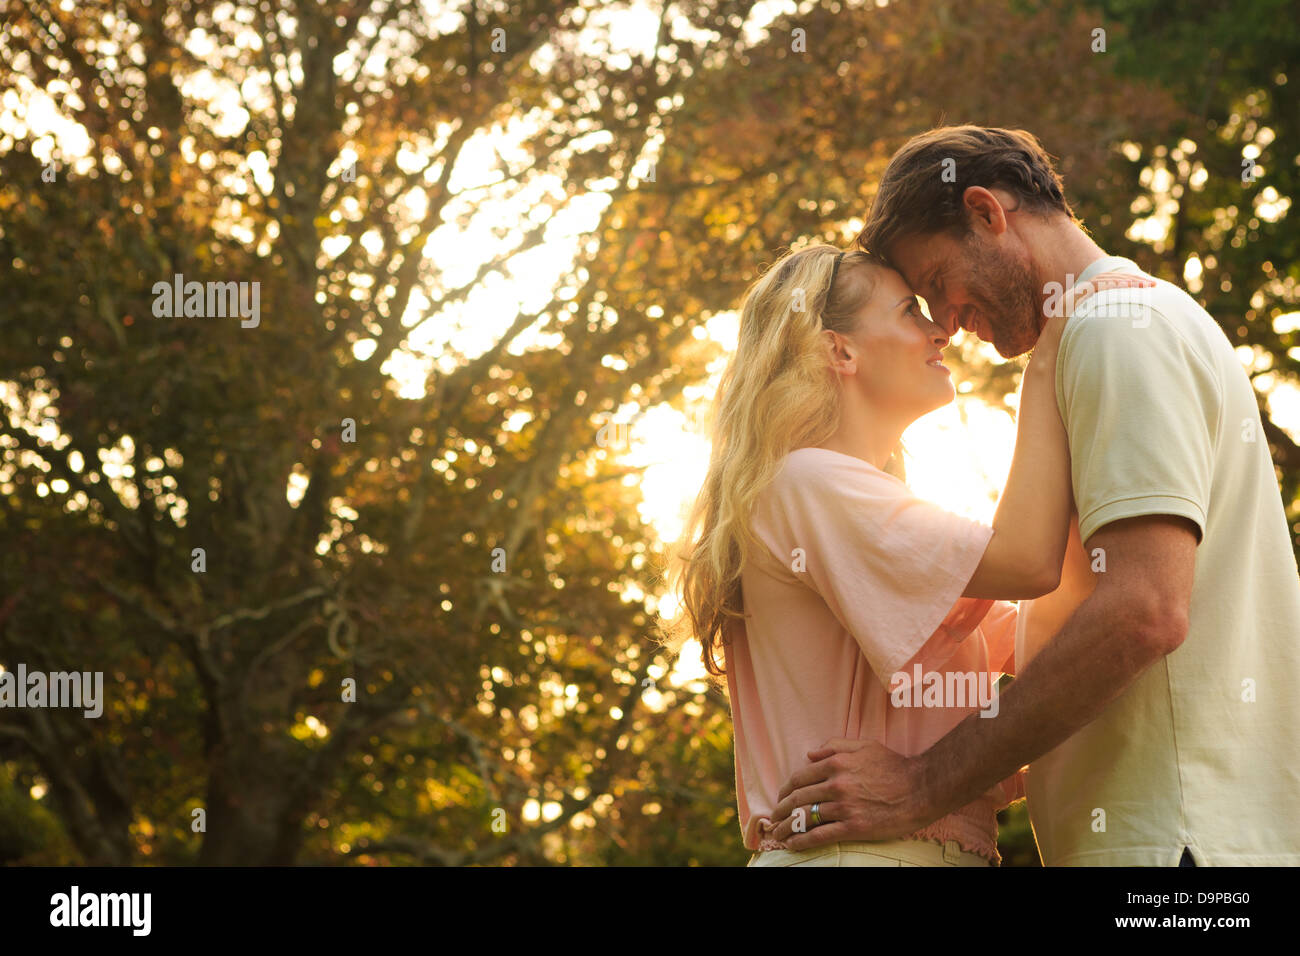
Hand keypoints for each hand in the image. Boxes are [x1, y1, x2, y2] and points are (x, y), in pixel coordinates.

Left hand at [765, 738, 933, 850]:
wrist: (921, 788)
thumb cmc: (894, 765)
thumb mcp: (864, 745)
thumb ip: (835, 745)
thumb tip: (810, 754)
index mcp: (836, 763)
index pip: (800, 777)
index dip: (786, 789)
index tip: (780, 797)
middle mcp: (836, 784)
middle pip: (798, 798)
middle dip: (781, 810)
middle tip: (773, 818)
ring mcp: (844, 806)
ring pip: (805, 817)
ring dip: (787, 827)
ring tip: (777, 834)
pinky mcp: (853, 827)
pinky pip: (820, 835)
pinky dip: (802, 841)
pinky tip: (792, 845)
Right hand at [1033, 272, 1156, 365]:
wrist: (1049, 363)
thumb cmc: (1071, 355)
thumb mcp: (1094, 338)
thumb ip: (1106, 330)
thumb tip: (1129, 335)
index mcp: (1082, 303)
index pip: (1107, 285)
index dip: (1128, 283)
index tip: (1147, 287)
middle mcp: (1076, 296)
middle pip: (1107, 279)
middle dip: (1131, 279)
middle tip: (1152, 284)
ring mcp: (1071, 298)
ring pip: (1102, 280)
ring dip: (1125, 280)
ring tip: (1145, 285)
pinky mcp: (1069, 301)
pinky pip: (1094, 287)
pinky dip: (1112, 285)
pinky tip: (1129, 288)